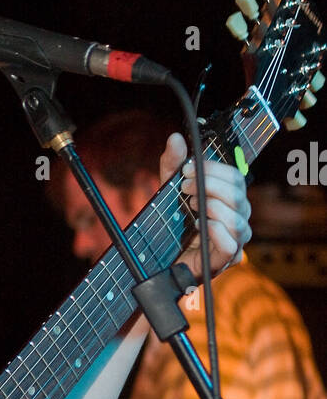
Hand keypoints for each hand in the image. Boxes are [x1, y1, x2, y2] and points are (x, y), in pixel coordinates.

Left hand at [159, 133, 251, 281]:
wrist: (159, 261)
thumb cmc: (171, 225)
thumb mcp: (168, 190)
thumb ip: (172, 165)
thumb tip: (175, 138)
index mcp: (229, 199)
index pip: (235, 177)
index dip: (213, 170)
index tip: (187, 170)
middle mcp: (237, 218)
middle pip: (238, 195)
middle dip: (210, 186)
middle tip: (185, 188)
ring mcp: (235, 240)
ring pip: (237, 219)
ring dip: (211, 207)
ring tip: (191, 208)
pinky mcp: (226, 260)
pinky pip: (231, 245)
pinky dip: (216, 232)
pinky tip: (200, 227)